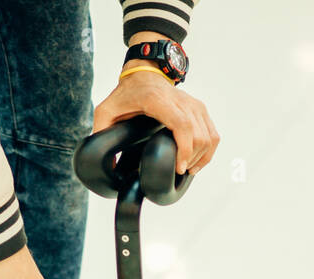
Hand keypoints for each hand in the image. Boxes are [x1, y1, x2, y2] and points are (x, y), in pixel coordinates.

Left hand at [93, 70, 219, 174]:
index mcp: (157, 101)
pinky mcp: (199, 108)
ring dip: (201, 156)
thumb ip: (100, 134)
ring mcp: (193, 103)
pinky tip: (197, 161)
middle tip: (179, 173)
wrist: (144, 72)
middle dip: (192, 158)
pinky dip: (208, 149)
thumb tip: (106, 166)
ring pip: (208, 134)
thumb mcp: (105, 111)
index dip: (185, 148)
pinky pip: (212, 132)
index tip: (179, 168)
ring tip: (188, 170)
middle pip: (198, 133)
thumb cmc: (125, 94)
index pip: (181, 124)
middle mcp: (180, 100)